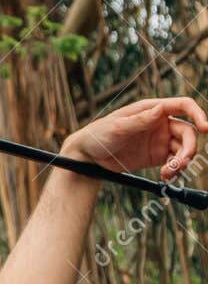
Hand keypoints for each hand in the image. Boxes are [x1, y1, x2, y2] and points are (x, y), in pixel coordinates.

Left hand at [61, 97, 207, 179]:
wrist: (88, 156)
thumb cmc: (98, 135)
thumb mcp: (116, 127)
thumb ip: (139, 120)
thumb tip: (159, 110)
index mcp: (152, 109)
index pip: (183, 106)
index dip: (198, 114)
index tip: (206, 127)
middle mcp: (160, 123)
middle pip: (188, 132)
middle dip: (189, 149)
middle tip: (179, 164)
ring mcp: (161, 140)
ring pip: (184, 149)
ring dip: (182, 162)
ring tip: (168, 173)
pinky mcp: (158, 156)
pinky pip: (175, 162)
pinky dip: (175, 170)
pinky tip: (165, 177)